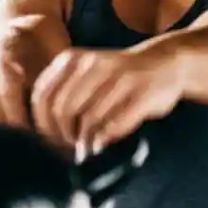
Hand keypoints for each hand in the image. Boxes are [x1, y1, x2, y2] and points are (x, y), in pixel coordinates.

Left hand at [30, 46, 180, 155]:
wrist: (166, 62)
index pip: (42, 96)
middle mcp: (94, 65)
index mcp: (73, 59)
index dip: (42, 123)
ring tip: (86, 149)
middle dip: (63, 136)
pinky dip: (105, 140)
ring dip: (84, 141)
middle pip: (63, 111)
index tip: (51, 138)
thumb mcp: (84, 74)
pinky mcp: (142, 94)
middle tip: (70, 147)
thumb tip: (42, 131)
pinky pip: (116, 124)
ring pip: (89, 119)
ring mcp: (120, 78)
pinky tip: (102, 145)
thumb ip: (62, 92)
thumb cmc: (118, 77)